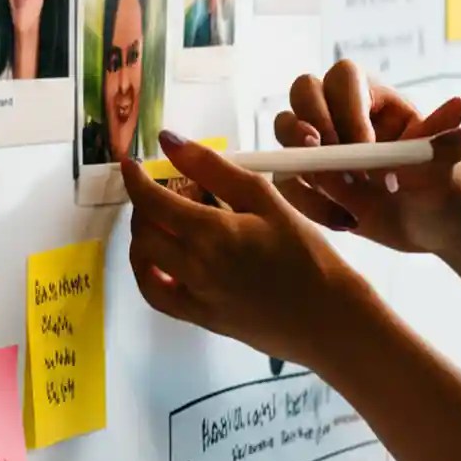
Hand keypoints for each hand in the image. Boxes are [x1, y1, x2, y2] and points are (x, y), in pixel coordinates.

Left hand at [121, 132, 374, 368]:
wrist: (329, 316)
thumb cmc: (306, 254)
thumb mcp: (265, 198)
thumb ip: (213, 168)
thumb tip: (169, 141)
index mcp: (211, 232)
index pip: (153, 201)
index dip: (136, 179)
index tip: (131, 164)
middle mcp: (194, 266)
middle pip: (144, 230)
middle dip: (145, 205)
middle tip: (170, 193)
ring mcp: (194, 296)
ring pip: (144, 262)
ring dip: (144, 237)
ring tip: (167, 223)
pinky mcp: (201, 319)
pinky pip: (158, 296)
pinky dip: (150, 274)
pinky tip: (165, 260)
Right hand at [273, 60, 460, 253]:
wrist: (435, 227)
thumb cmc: (443, 187)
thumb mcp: (446, 168)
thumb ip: (439, 142)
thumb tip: (458, 106)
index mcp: (375, 99)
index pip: (345, 77)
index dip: (346, 107)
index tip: (366, 147)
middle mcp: (341, 114)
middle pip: (304, 91)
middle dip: (308, 124)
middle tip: (325, 157)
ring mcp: (321, 145)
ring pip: (285, 132)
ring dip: (302, 163)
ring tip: (339, 192)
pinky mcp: (309, 178)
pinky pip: (287, 180)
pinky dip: (308, 202)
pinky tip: (346, 220)